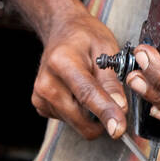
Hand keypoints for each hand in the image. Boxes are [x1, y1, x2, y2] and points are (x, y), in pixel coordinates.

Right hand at [32, 10, 128, 139]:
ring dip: (90, 113)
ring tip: (92, 86)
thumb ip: (112, 80)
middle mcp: (46, 82)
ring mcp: (40, 96)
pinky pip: (69, 120)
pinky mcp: (40, 106)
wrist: (61, 30)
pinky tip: (78, 91)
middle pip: (80, 117)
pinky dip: (79, 112)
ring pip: (77, 123)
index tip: (119, 130)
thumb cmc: (85, 37)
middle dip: (102, 116)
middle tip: (114, 98)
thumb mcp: (107, 48)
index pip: (87, 94)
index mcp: (62, 62)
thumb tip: (119, 108)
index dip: (106, 113)